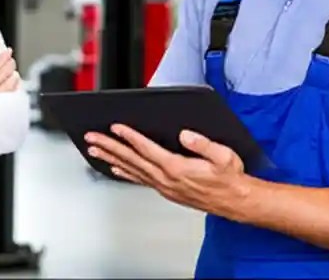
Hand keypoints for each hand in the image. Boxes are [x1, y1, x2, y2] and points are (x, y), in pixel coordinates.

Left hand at [84, 124, 250, 218]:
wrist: (236, 202)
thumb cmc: (230, 179)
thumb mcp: (224, 156)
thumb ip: (204, 145)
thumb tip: (185, 134)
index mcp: (178, 168)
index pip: (148, 149)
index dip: (130, 137)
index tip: (116, 127)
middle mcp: (167, 180)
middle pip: (132, 160)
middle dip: (110, 147)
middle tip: (92, 138)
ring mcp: (165, 187)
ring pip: (132, 170)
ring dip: (112, 159)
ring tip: (95, 151)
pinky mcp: (166, 191)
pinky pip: (140, 180)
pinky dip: (125, 173)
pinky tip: (116, 168)